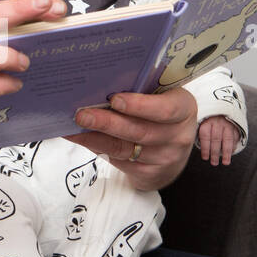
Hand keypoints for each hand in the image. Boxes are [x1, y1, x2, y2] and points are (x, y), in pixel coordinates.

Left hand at [65, 88, 198, 191]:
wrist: (174, 151)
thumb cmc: (163, 113)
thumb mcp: (165, 97)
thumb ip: (144, 91)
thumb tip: (103, 83)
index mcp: (184, 109)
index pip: (165, 109)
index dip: (139, 105)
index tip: (114, 99)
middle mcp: (177, 136)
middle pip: (139, 131)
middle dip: (107, 122)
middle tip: (81, 114)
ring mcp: (163, 158)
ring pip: (123, 148)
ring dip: (94, 137)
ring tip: (73, 127)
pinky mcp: (147, 173)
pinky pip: (117, 160)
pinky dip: (96, 147)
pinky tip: (80, 138)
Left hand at [197, 116, 239, 166]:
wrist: (222, 106)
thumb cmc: (208, 119)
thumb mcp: (201, 122)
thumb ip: (198, 133)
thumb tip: (192, 146)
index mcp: (207, 120)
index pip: (205, 136)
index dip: (205, 148)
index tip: (205, 158)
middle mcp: (217, 121)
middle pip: (216, 139)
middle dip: (215, 153)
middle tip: (214, 163)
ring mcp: (227, 123)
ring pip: (227, 139)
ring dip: (227, 152)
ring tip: (225, 162)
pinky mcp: (236, 125)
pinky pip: (235, 136)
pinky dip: (234, 146)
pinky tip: (231, 153)